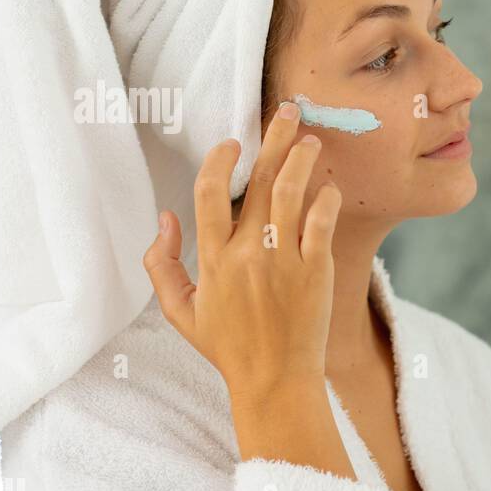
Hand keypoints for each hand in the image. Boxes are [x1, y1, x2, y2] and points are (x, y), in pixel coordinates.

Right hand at [142, 101, 341, 401]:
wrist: (275, 381)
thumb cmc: (228, 346)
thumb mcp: (180, 311)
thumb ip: (162, 264)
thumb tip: (163, 218)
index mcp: (212, 259)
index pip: (209, 194)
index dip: (220, 160)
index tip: (233, 141)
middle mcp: (248, 255)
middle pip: (259, 182)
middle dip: (273, 139)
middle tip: (287, 110)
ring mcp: (285, 262)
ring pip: (293, 195)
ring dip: (302, 160)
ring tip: (311, 138)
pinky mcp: (317, 273)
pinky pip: (322, 226)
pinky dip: (325, 201)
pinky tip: (328, 187)